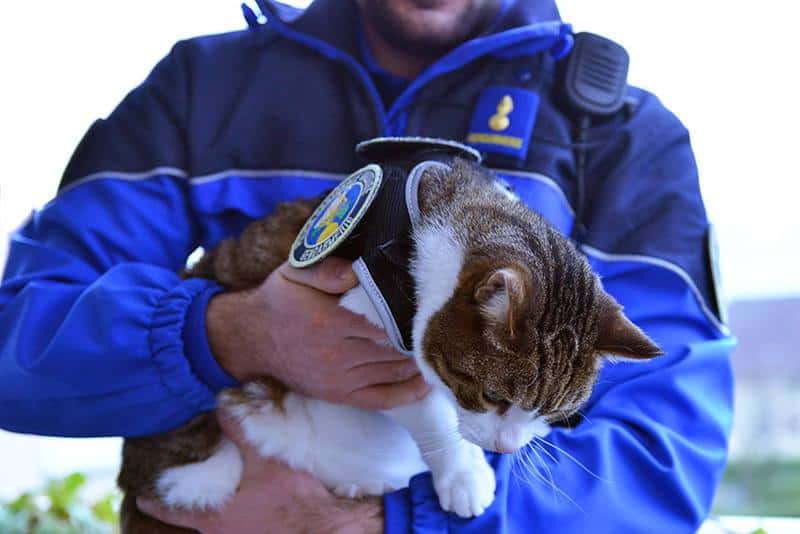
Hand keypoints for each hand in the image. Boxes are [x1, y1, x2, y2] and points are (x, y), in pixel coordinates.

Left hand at [138, 412, 383, 533]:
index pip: (170, 512)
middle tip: (170, 489)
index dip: (153, 501)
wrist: (325, 527)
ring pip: (213, 527)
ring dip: (206, 512)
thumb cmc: (292, 499)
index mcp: (215, 519)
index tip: (139, 493)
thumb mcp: (265, 462)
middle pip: (188, 523)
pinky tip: (240, 501)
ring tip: (207, 493)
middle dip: (179, 507)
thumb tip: (220, 406)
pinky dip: (229, 516)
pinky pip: (234, 527)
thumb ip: (241, 434)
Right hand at [206, 257, 429, 409]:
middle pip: (396, 347)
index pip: (386, 319)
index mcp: (331, 321)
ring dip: (420, 361)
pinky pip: (382, 399)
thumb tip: (361, 270)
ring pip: (394, 371)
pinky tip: (427, 381)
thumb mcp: (297, 271)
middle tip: (445, 324)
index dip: (412, 313)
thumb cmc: (280, 299)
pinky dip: (409, 392)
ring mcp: (340, 378)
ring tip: (441, 347)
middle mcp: (338, 353)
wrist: (250, 338)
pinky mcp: (340, 395)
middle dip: (420, 336)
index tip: (432, 302)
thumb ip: (329, 268)